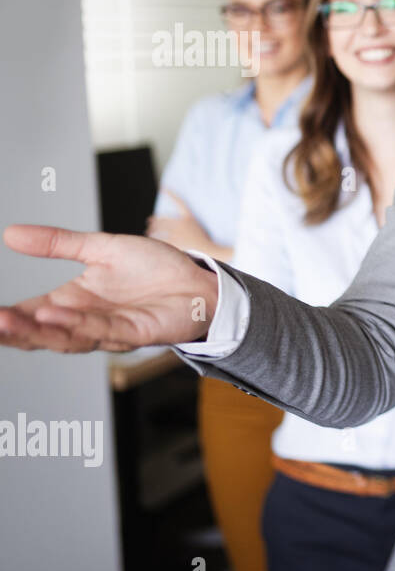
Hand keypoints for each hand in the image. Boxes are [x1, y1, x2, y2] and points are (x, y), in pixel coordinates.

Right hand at [0, 224, 218, 352]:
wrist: (199, 282)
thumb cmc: (155, 270)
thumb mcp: (101, 248)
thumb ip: (58, 243)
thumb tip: (10, 233)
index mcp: (74, 302)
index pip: (30, 313)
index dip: (5, 317)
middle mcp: (86, 321)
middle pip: (41, 332)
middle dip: (12, 329)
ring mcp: (109, 331)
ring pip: (65, 337)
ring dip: (36, 330)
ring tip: (7, 320)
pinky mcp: (135, 332)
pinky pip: (101, 331)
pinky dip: (76, 324)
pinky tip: (54, 315)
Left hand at [147, 190, 226, 258]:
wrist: (209, 251)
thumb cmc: (204, 241)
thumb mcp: (198, 229)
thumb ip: (186, 226)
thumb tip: (176, 226)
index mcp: (189, 218)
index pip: (180, 203)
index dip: (172, 194)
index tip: (164, 187)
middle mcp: (181, 224)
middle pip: (163, 219)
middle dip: (155, 220)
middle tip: (149, 221)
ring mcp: (176, 233)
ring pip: (159, 230)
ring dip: (152, 231)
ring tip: (148, 232)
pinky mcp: (173, 242)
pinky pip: (160, 241)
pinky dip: (155, 241)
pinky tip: (151, 242)